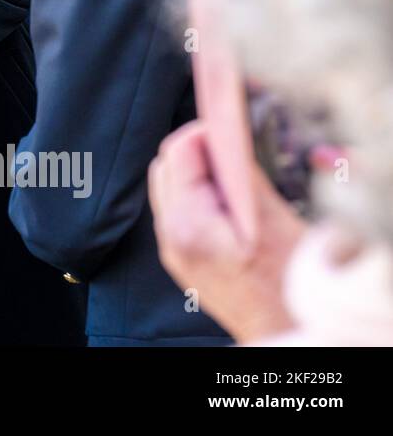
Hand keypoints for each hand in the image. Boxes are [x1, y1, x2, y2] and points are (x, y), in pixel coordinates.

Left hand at [148, 120, 305, 342]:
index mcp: (189, 223)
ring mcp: (171, 248)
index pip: (177, 152)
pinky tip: (223, 199)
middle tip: (230, 147)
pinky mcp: (179, 256)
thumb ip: (243, 173)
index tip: (227, 125)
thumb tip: (226, 134)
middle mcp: (170, 234)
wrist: (284, 330)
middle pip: (165, 166)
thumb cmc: (290, 283)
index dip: (202, 131)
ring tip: (229, 174)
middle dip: (194, 149)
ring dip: (192, 171)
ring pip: (168, 186)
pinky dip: (193, 194)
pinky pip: (175, 209)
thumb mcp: (275, 219)